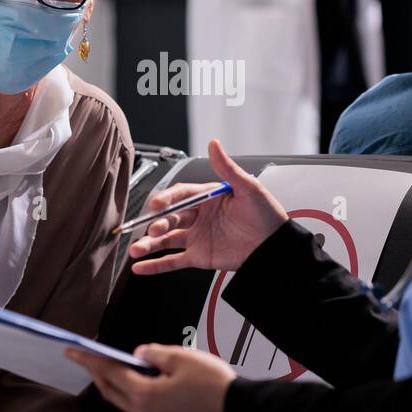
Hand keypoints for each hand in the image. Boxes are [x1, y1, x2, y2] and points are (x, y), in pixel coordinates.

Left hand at [66, 344, 236, 411]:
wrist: (240, 411)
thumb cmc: (214, 385)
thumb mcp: (181, 357)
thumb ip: (153, 353)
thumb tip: (138, 355)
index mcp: (145, 396)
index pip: (109, 373)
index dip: (89, 359)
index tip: (74, 351)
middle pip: (114, 393)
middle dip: (100, 375)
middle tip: (90, 360)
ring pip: (132, 406)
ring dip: (124, 388)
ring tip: (125, 370)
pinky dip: (145, 401)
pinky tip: (154, 389)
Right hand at [128, 139, 286, 274]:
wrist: (275, 246)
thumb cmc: (266, 215)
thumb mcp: (248, 188)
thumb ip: (227, 167)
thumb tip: (214, 144)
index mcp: (207, 197)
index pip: (181, 195)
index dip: (167, 198)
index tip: (157, 203)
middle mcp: (199, 216)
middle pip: (170, 217)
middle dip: (156, 222)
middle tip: (151, 227)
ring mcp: (197, 237)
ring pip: (166, 239)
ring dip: (149, 243)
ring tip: (136, 249)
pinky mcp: (199, 256)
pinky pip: (173, 261)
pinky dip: (156, 265)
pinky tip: (141, 267)